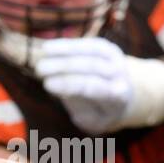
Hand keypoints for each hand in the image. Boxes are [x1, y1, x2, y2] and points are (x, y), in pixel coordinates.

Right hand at [34, 37, 163, 133]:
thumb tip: (57, 84)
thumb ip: (77, 103)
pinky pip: (89, 44)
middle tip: (40, 69)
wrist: (124, 100)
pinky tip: (50, 47)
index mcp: (118, 98)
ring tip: (43, 51)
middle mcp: (121, 76)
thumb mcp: (89, 119)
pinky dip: (69, 44)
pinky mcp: (109, 49)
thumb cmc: (100, 113)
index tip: (47, 85)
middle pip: (93, 67)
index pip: (92, 87)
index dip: (69, 84)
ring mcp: (117, 60)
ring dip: (66, 50)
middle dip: (64, 66)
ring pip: (92, 51)